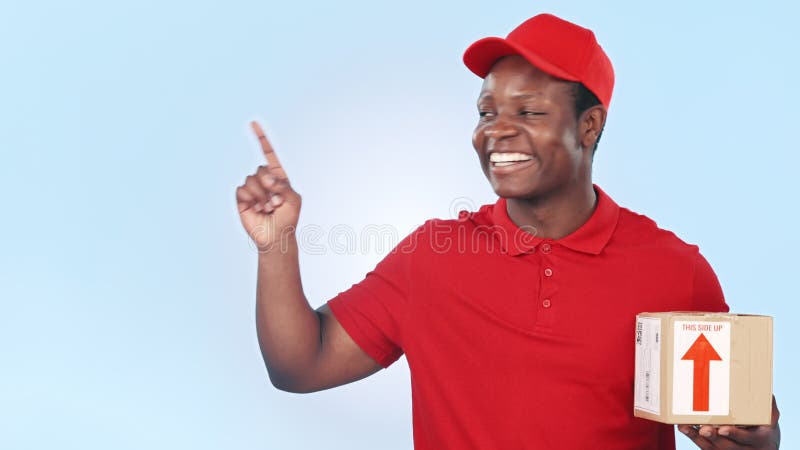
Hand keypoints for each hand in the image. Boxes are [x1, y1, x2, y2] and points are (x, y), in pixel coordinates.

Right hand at [236, 121, 301, 250]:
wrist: (275, 236)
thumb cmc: (288, 218)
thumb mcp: (294, 199)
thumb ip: (284, 185)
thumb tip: (268, 177)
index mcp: (278, 176)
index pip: (269, 154)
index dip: (261, 139)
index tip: (253, 123)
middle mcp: (263, 179)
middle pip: (261, 169)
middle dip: (270, 185)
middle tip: (276, 202)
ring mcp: (252, 188)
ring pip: (251, 179)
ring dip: (262, 196)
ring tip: (268, 208)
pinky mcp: (242, 198)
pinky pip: (242, 190)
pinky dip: (252, 199)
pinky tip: (258, 210)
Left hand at [677, 396, 779, 448]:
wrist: (762, 447)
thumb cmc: (765, 429)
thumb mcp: (771, 419)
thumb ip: (769, 407)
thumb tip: (766, 392)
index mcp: (760, 439)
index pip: (747, 438)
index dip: (735, 434)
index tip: (723, 429)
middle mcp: (746, 449)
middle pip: (728, 446)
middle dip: (713, 437)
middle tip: (703, 428)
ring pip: (714, 449)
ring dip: (698, 438)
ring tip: (685, 426)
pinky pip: (706, 448)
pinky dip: (695, 438)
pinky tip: (685, 428)